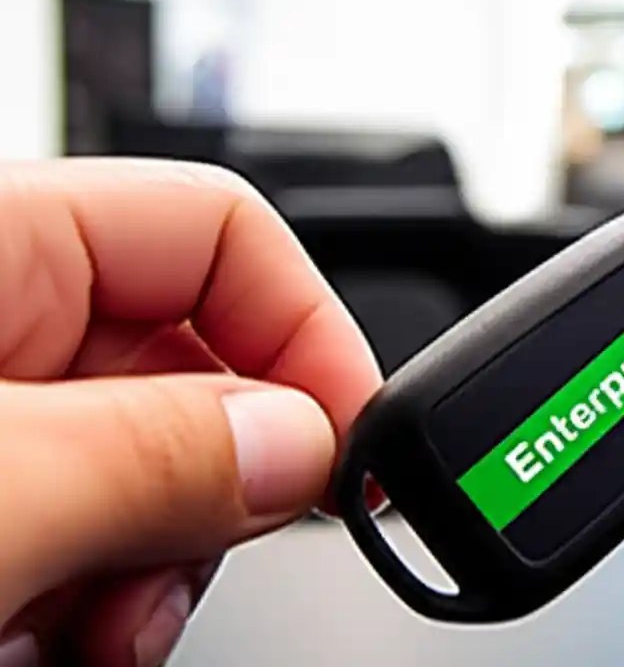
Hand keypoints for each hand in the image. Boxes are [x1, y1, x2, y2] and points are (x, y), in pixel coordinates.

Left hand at [0, 160, 383, 665]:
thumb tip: (301, 446)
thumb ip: (148, 456)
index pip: (217, 229)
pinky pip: (91, 534)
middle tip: (189, 574)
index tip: (350, 455)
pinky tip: (42, 639)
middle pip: (201, 365)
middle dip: (226, 486)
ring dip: (160, 567)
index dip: (308, 332)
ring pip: (156, 470)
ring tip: (92, 634)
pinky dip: (99, 601)